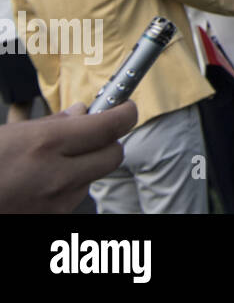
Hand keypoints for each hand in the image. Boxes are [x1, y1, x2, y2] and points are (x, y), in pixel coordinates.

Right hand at [0, 100, 136, 212]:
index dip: (125, 114)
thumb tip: (83, 111)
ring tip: (53, 162)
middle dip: (108, 142)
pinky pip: (75, 198)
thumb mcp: (12, 132)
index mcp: (47, 144)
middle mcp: (57, 174)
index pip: (111, 126)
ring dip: (85, 167)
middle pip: (113, 154)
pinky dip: (69, 187)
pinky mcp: (50, 220)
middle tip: (94, 134)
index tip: (126, 108)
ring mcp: (55, 202)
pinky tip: (44, 182)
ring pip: (94, 177)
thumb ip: (54, 122)